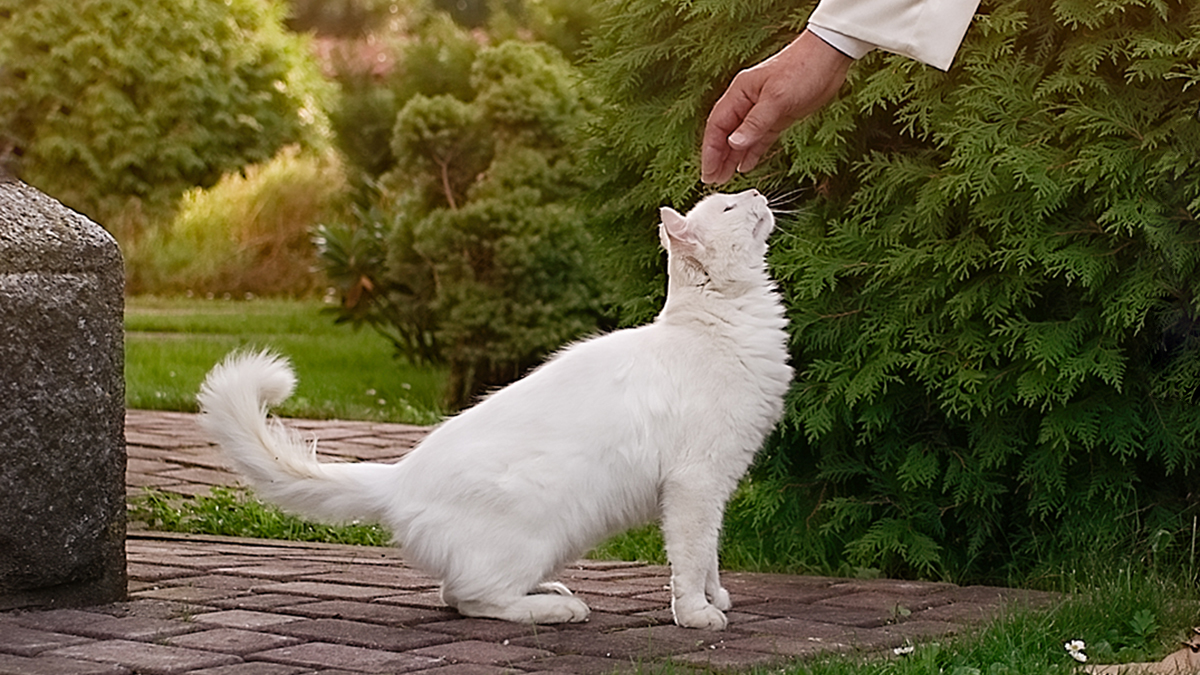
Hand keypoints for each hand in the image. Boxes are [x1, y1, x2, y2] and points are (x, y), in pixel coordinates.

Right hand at [700, 30, 852, 183]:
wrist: (830, 56)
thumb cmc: (803, 68)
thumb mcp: (777, 98)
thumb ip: (755, 123)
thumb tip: (734, 143)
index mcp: (740, 93)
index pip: (717, 126)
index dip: (710, 150)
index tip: (708, 171)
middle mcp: (748, 101)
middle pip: (725, 134)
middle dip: (717, 157)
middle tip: (713, 179)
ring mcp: (763, 109)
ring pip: (741, 138)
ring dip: (732, 157)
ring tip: (725, 177)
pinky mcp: (778, 116)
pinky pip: (759, 138)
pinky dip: (751, 152)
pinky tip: (746, 164)